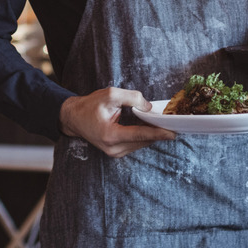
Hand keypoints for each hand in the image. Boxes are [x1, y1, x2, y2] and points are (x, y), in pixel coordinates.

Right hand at [59, 87, 176, 157]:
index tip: (173, 132)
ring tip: (164, 124)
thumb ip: (131, 98)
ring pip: (141, 144)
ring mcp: (114, 152)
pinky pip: (135, 144)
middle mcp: (113, 148)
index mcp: (110, 135)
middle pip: (143, 141)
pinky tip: (151, 128)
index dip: (158, 133)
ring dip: (152, 135)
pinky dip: (144, 136)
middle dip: (158, 132)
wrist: (74, 118)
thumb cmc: (89, 106)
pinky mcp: (116, 152)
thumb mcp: (110, 94)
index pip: (139, 135)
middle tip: (174, 123)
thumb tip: (149, 107)